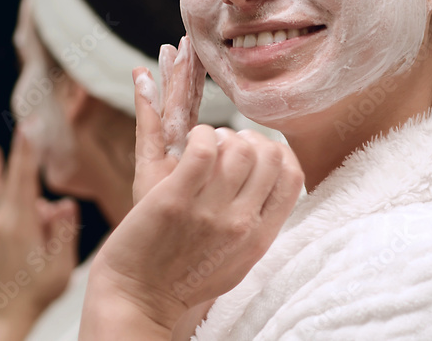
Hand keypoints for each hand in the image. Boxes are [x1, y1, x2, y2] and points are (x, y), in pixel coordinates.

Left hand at [0, 131, 80, 340]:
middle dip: (21, 151)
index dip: (27, 153)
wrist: (7, 315)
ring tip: (42, 235)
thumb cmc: (37, 293)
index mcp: (18, 227)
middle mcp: (0, 223)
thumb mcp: (60, 265)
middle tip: (27, 123)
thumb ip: (63, 231)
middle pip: (12, 178)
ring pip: (6, 190)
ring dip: (25, 186)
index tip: (29, 129)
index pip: (24, 180)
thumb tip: (64, 204)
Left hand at [79, 55, 303, 338]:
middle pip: (268, 156)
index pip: (293, 178)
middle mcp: (240, 224)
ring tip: (205, 143)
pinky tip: (191, 141)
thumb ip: (258, 220)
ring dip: (222, 135)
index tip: (257, 151)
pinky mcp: (175, 199)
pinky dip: (200, 135)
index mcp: (259, 238)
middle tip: (226, 143)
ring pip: (238, 148)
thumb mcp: (237, 258)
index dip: (278, 152)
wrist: (139, 296)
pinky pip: (202, 149)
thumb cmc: (186, 276)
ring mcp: (209, 212)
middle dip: (249, 139)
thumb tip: (275, 174)